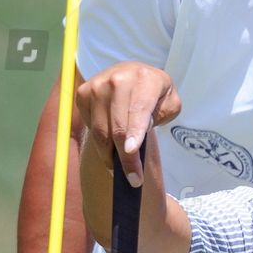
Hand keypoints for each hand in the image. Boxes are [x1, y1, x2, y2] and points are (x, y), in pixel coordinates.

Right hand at [75, 62, 180, 186]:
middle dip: (125, 158)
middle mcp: (118, 79)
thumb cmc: (154, 94)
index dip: (134, 132)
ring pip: (101, 131)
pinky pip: (90, 127)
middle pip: (118, 127)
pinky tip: (110, 147)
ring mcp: (97, 86)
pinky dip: (100, 142)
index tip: (131, 151)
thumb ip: (163, 115)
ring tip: (120, 169)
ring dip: (110, 155)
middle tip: (133, 179)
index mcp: (144, 79)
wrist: (132, 73)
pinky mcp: (83, 94)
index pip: (138, 111)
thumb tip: (141, 132)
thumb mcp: (170, 102)